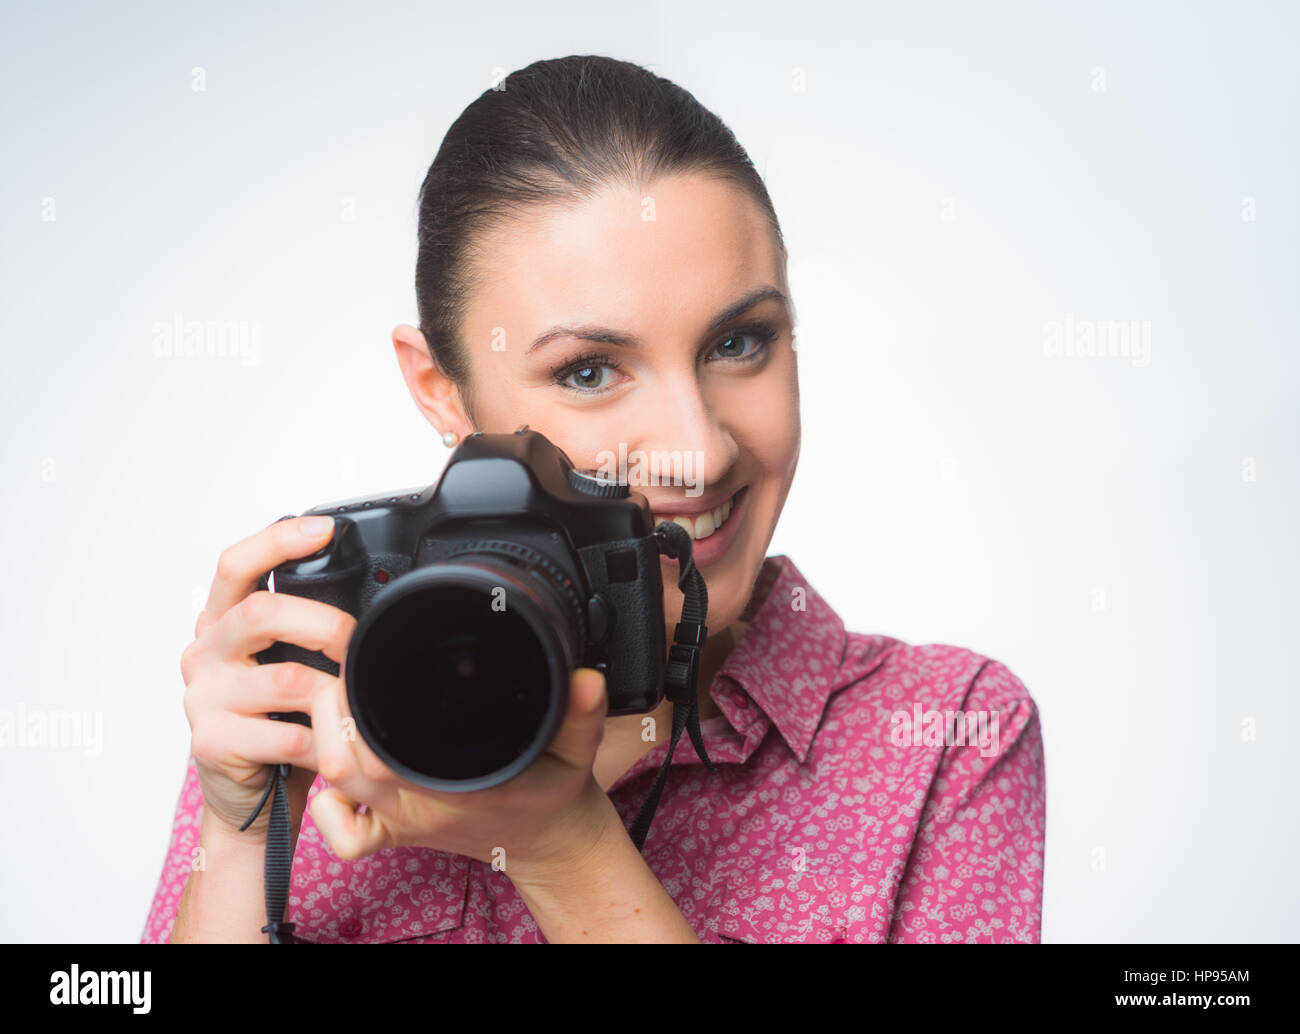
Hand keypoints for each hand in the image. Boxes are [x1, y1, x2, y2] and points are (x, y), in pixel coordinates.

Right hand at [179, 515, 356, 838]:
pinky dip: (324, 742)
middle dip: (323, 623)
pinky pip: (287, 734)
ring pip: (286, 680)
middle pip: (262, 614)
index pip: (237, 565)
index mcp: (221, 623)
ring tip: (355, 706)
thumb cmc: (276, 722)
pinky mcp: (212, 742)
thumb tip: (372, 598)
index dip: (278, 541)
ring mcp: (203, 698)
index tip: (324, 529)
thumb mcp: (285, 664)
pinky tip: (333, 746)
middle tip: (356, 641)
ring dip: (335, 695)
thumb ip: (303, 631)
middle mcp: (204, 653)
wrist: (248, 799)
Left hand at [308, 665, 614, 878]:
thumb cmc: (557, 795)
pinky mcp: (396, 832)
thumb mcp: (579, 751)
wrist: (553, 847)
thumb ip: (583, 713)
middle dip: (334, 710)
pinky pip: (343, 831)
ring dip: (324, 741)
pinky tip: (341, 763)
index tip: (366, 662)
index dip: (361, 707)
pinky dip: (327, 800)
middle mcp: (421, 804)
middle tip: (348, 667)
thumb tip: (586, 679)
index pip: (384, 751)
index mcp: (457, 784)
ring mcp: (404, 821)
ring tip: (340, 697)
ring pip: (337, 786)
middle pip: (344, 764)